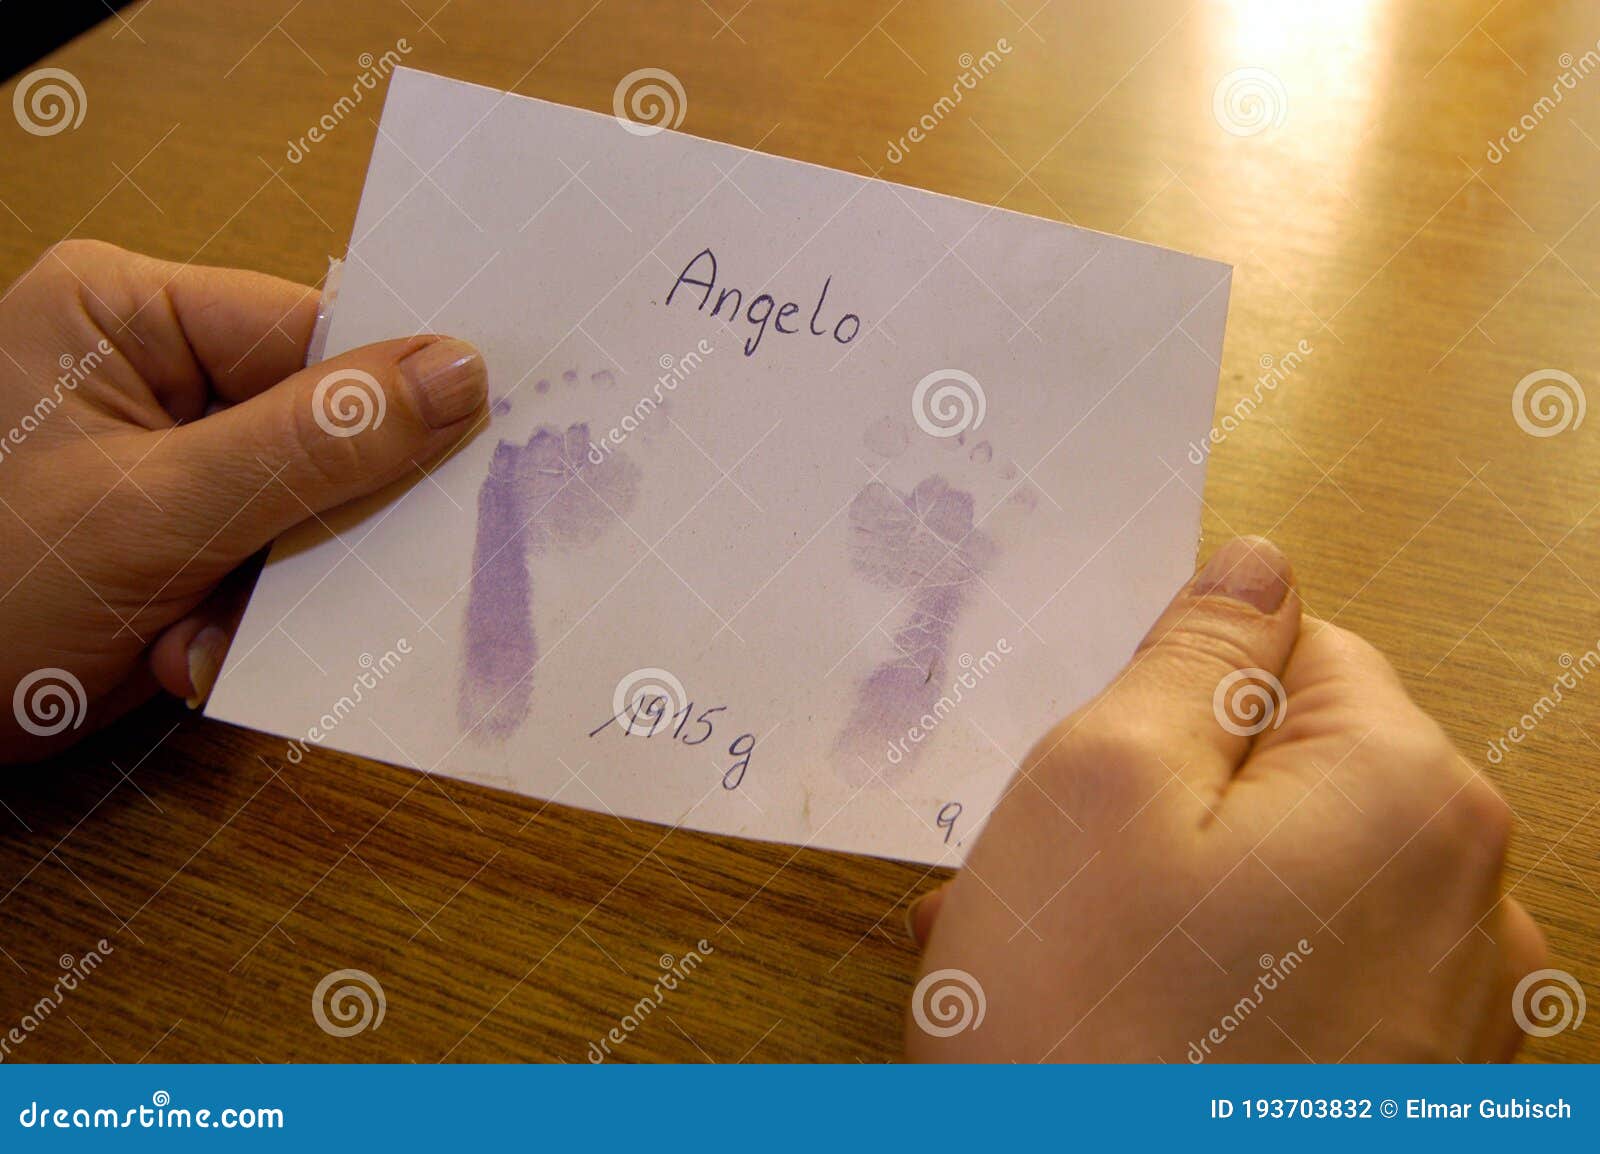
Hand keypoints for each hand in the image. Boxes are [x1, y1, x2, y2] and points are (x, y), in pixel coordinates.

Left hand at [0, 240, 487, 761]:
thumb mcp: (154, 515)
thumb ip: (313, 446)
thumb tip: (462, 373)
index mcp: (126, 314)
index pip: (311, 334)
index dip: (393, 401)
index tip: (476, 458)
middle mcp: (146, 370)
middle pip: (314, 424)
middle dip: (317, 524)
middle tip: (327, 578)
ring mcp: (158, 459)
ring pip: (300, 507)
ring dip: (277, 589)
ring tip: (200, 637)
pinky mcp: (167, 534)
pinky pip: (264, 560)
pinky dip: (244, 621)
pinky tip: (180, 655)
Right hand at [904, 536, 1544, 1061]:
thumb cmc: (1084, 1020)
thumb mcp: (1102, 783)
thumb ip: (1195, 652)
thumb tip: (1260, 565)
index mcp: (1414, 798)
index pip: (1304, 653)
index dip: (1180, 697)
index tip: (1099, 772)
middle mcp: (1473, 910)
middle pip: (1301, 781)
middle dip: (1169, 808)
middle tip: (1052, 877)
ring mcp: (1452, 1029)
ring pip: (1291, 891)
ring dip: (1175, 902)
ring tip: (1062, 965)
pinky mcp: (1408, 1103)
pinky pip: (1308, 989)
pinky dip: (1216, 985)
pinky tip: (1118, 1026)